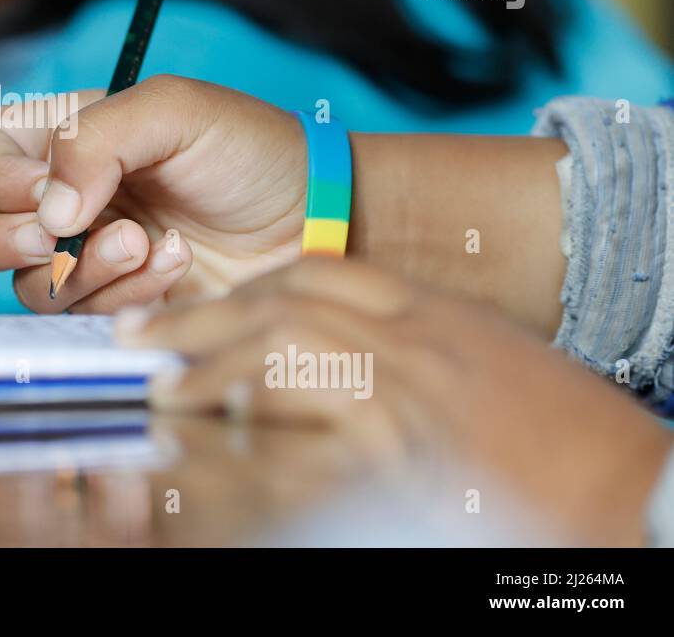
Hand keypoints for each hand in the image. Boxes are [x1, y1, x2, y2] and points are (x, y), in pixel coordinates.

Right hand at [0, 75, 308, 312]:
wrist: (313, 221)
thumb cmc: (251, 151)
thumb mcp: (177, 110)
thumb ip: (95, 140)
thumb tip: (46, 209)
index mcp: (59, 135)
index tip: (45, 188)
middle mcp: (56, 194)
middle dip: (4, 238)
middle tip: (61, 233)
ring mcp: (79, 253)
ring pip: (21, 281)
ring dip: (81, 266)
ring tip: (150, 243)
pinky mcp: (110, 303)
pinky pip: (76, 315)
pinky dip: (121, 293)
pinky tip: (174, 265)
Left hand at [119, 258, 673, 544]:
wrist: (641, 494)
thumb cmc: (565, 442)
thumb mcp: (480, 370)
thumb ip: (405, 354)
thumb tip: (320, 363)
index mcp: (431, 315)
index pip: (317, 275)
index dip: (243, 290)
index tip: (197, 311)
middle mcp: (416, 339)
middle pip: (286, 302)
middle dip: (205, 321)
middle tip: (143, 344)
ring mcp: (412, 389)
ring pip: (283, 349)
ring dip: (211, 368)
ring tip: (161, 393)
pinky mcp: (407, 447)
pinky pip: (303, 435)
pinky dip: (246, 439)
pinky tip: (207, 448)